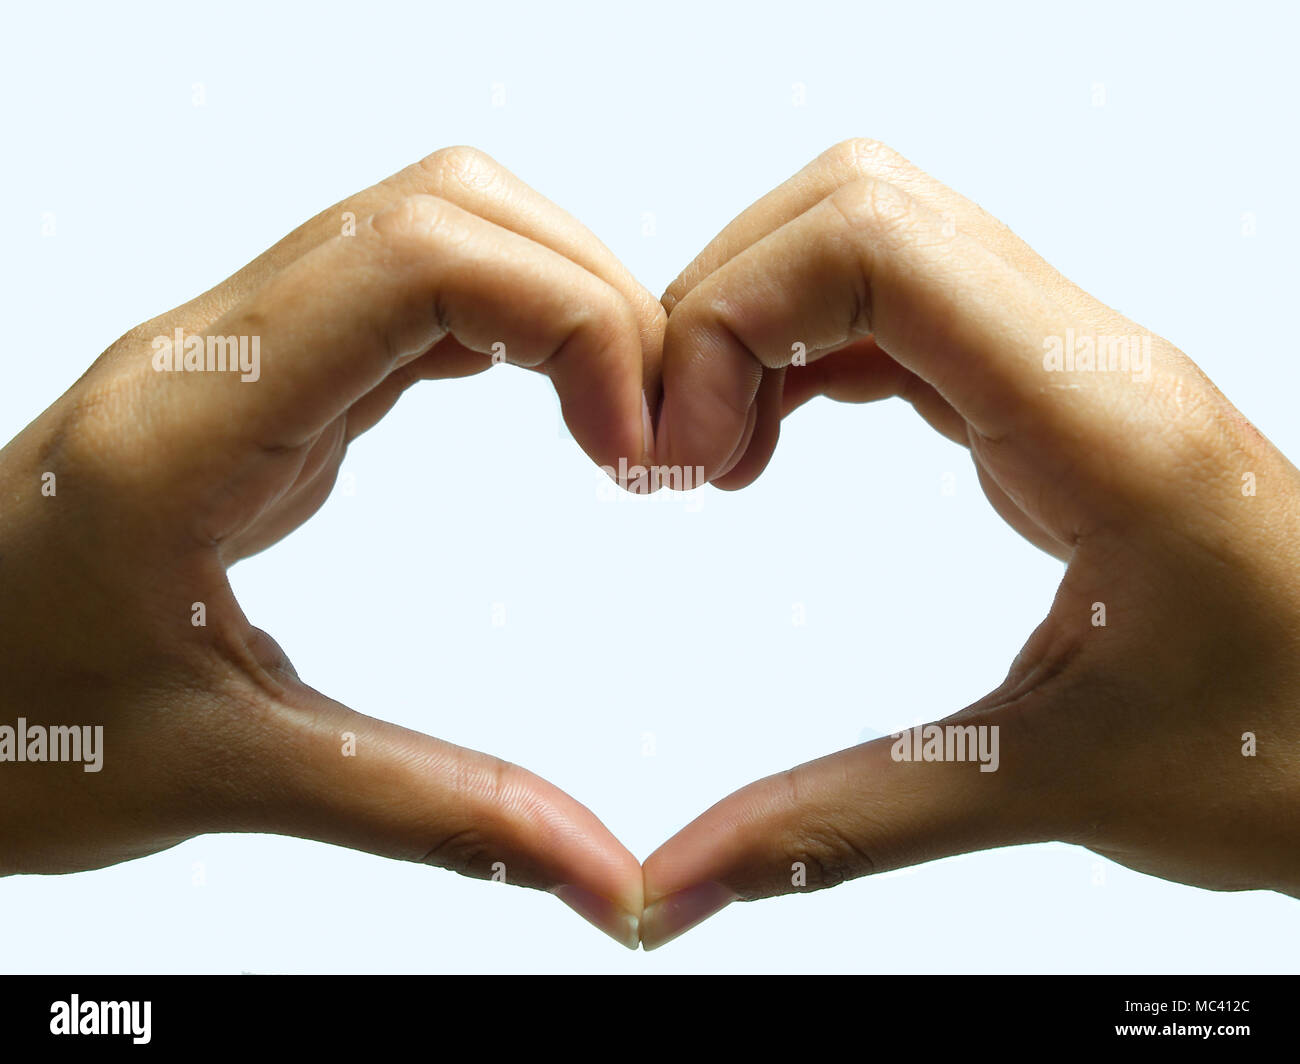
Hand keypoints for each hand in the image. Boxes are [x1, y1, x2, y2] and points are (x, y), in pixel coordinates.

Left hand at [0, 147, 662, 948]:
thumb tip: (603, 875)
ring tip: (617, 418)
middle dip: (590, 295)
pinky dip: (503, 323)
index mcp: (193, 428)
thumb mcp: (231, 778)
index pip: (416, 259)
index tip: (633, 447)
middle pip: (443, 208)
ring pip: (426, 227)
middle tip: (651, 432)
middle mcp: (209, 353)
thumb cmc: (12, 737)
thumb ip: (437, 817)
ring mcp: (230, 353)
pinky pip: (400, 292)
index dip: (573, 318)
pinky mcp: (253, 381)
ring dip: (552, 296)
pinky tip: (547, 404)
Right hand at [642, 138, 1299, 948]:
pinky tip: (765, 444)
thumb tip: (670, 886)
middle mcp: (1084, 356)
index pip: (873, 247)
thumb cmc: (1286, 759)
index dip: (728, 322)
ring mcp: (1066, 362)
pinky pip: (894, 310)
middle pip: (854, 207)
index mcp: (1097, 421)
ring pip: (870, 240)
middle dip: (720, 308)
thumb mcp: (1047, 790)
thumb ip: (837, 828)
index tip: (678, 460)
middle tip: (673, 454)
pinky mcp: (1044, 395)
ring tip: (708, 455)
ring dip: (755, 323)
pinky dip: (798, 354)